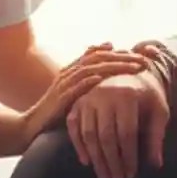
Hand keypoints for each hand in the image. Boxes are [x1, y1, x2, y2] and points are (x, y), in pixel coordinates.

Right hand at [18, 45, 147, 147]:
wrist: (33, 126)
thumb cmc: (57, 112)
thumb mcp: (74, 95)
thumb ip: (88, 84)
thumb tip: (107, 74)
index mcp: (74, 69)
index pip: (100, 53)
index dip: (120, 52)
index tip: (141, 53)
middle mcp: (69, 72)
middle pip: (99, 57)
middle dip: (123, 57)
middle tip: (144, 60)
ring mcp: (64, 84)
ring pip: (91, 68)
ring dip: (114, 66)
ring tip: (133, 68)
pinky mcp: (60, 99)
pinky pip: (76, 87)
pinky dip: (90, 81)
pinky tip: (104, 79)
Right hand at [66, 70, 169, 177]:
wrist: (128, 71)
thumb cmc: (146, 94)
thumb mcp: (158, 110)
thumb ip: (156, 135)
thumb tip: (155, 165)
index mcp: (127, 94)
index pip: (126, 133)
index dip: (129, 156)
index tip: (131, 174)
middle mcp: (104, 94)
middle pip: (106, 136)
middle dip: (112, 162)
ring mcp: (87, 97)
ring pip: (89, 134)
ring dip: (96, 160)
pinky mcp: (77, 101)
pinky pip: (73, 127)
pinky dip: (78, 145)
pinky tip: (87, 162)